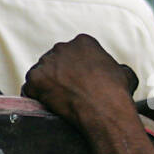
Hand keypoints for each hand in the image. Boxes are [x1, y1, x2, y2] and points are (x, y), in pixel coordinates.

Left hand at [22, 34, 137, 125]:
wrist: (106, 111)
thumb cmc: (117, 94)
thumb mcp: (125, 74)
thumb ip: (116, 67)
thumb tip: (119, 72)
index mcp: (83, 42)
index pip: (73, 52)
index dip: (75, 68)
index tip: (78, 81)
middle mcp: (62, 47)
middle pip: (54, 60)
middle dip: (58, 74)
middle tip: (66, 92)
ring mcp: (47, 63)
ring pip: (40, 73)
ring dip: (46, 85)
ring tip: (57, 101)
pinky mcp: (35, 79)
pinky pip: (28, 89)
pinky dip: (34, 97)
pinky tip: (45, 106)